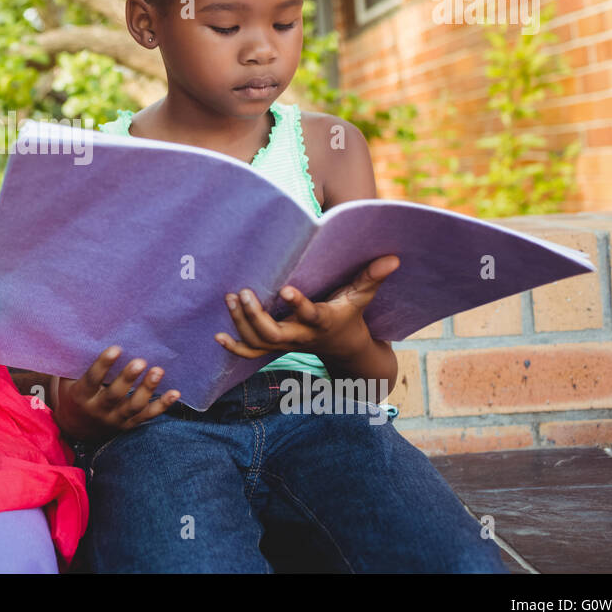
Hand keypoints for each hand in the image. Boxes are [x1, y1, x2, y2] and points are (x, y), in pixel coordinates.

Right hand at [53, 346, 179, 443]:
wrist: (76, 427)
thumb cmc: (73, 392)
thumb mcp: (67, 380)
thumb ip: (78, 363)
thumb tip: (88, 334)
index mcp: (81, 395)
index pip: (92, 380)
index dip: (103, 365)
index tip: (116, 349)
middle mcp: (98, 409)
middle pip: (115, 395)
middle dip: (128, 378)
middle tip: (140, 361)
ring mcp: (115, 419)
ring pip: (133, 406)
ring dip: (147, 389)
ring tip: (158, 371)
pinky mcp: (128, 424)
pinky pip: (147, 416)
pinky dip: (162, 405)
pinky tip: (175, 393)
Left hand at [215, 255, 399, 364]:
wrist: (344, 348)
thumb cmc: (351, 314)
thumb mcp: (362, 297)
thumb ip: (373, 277)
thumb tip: (393, 258)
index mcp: (323, 321)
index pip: (311, 314)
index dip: (298, 305)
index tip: (285, 289)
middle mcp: (301, 336)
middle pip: (275, 334)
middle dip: (256, 316)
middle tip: (243, 292)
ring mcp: (286, 344)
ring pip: (259, 342)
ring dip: (241, 324)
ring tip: (230, 299)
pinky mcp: (275, 348)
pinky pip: (252, 354)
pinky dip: (235, 347)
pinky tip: (218, 336)